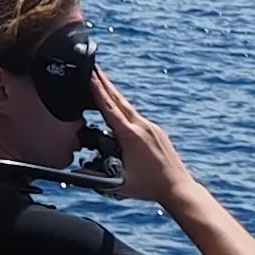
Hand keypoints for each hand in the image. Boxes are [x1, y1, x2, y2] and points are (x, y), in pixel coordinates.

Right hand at [90, 69, 209, 210]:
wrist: (177, 187)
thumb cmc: (149, 187)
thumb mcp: (118, 184)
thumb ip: (95, 178)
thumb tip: (76, 172)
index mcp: (131, 136)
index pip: (109, 108)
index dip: (98, 90)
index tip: (90, 74)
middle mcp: (142, 127)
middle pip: (118, 100)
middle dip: (104, 82)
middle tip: (94, 66)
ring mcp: (151, 127)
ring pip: (127, 107)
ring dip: (113, 94)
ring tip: (103, 81)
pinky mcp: (156, 131)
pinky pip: (136, 115)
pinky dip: (124, 107)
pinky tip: (118, 107)